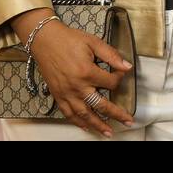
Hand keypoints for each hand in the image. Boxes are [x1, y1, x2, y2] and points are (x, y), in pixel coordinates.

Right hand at [27, 20, 134, 136]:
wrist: (44, 40)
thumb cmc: (69, 40)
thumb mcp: (93, 42)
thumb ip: (111, 55)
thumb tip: (127, 66)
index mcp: (87, 72)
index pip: (111, 83)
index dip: (119, 78)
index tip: (121, 74)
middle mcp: (77, 87)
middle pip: (100, 105)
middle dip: (116, 114)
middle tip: (128, 121)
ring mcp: (66, 93)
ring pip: (84, 114)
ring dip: (98, 125)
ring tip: (108, 132)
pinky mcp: (57, 96)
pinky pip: (68, 113)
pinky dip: (78, 122)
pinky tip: (86, 127)